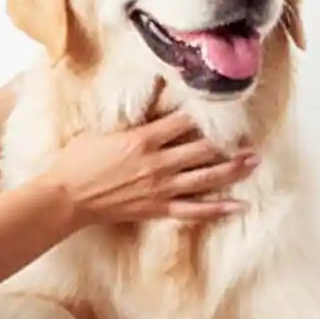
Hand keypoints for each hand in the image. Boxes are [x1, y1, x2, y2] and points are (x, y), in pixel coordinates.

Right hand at [42, 110, 257, 228]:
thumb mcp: (98, 132)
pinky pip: (195, 210)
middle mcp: (157, 163)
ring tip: (253, 161)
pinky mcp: (157, 208)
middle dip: (229, 142)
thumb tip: (142, 110)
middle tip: (249, 136)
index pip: (182, 122)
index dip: (204, 114)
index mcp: (142, 140)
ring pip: (206, 177)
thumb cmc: (76, 162)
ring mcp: (160, 188)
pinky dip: (219, 209)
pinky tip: (240, 205)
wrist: (66, 198)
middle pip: (203, 149)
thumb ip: (126, 124)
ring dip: (233, 169)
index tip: (221, 108)